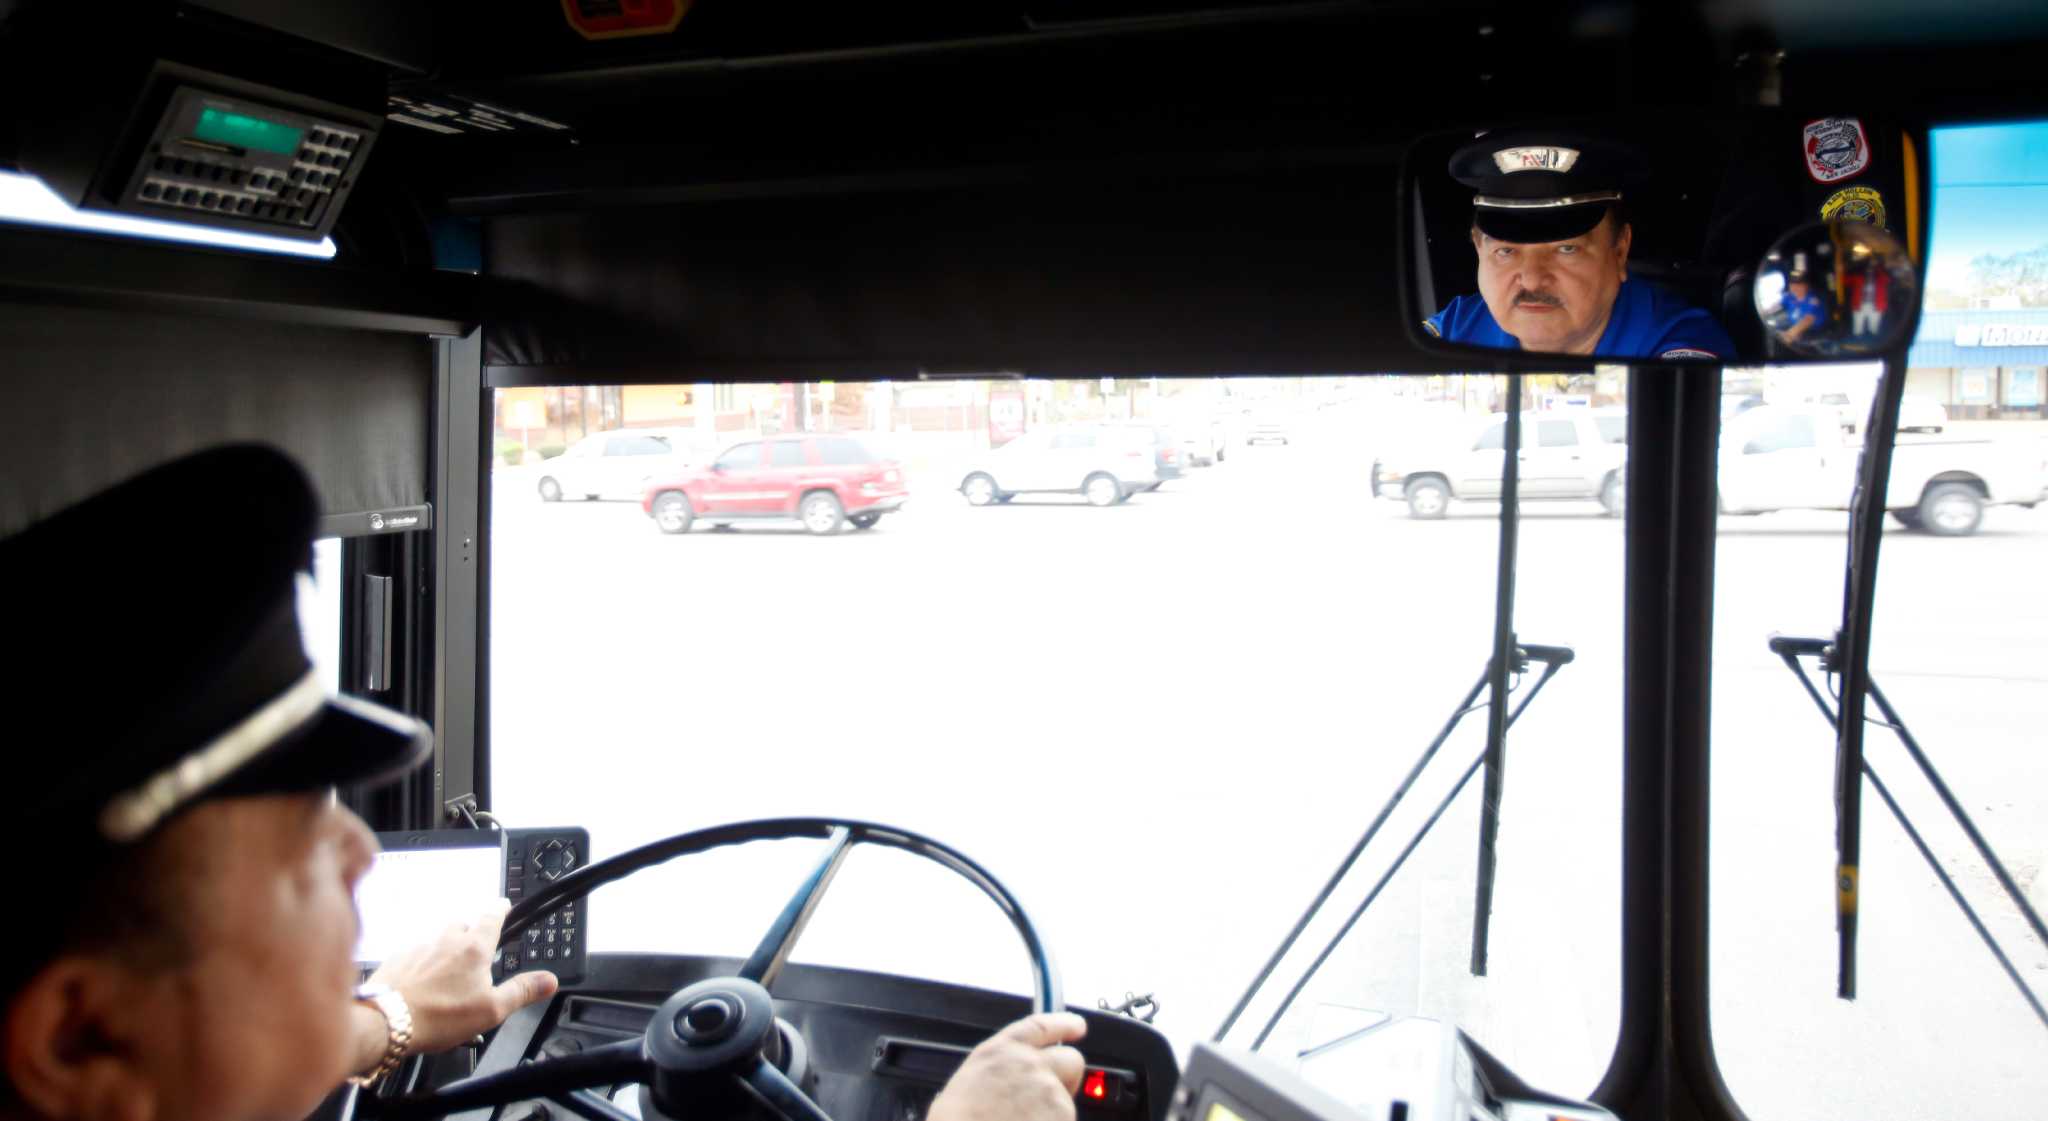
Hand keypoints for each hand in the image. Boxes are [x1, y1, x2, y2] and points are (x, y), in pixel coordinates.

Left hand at [366, 899, 559, 1055]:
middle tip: (476, 951)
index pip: (492, 915)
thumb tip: (549, 980)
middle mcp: (446, 939)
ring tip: (448, 971)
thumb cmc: (440, 1017)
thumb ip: (522, 991)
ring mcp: (418, 946)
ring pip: (438, 937)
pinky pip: (415, 952)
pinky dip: (422, 961)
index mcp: (474, 947)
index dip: (501, 909)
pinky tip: (422, 982)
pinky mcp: (397, 957)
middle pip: (463, 923)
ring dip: (445, 946)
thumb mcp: (492, 1010)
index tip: (504, 905)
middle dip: (471, 931)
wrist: (385, 1022)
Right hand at [929, 1013, 1087, 1120]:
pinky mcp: (1062, 1114)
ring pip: (1067, 1100)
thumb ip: (996, 1076)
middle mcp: (1028, 1063)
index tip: (1077, 1025)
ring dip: (1054, 1113)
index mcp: (999, 1052)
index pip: (1041, 1026)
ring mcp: (1048, 1089)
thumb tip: (1006, 1086)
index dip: (1064, 1024)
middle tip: (1054, 1097)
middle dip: (1068, 1076)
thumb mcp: (966, 1087)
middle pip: (1071, 1058)